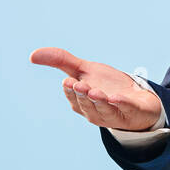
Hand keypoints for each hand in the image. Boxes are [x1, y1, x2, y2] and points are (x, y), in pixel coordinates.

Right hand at [29, 47, 163, 130]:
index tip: (68, 81)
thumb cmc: (106, 86)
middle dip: (83, 96)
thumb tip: (32, 55)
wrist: (137, 97)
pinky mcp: (133, 111)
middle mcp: (96, 112)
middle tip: (80, 85)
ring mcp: (115, 114)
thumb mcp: (84, 70)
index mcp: (82, 104)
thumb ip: (60, 61)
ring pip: (105, 109)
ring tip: (95, 91)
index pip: (74, 99)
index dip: (71, 91)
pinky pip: (127, 109)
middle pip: (88, 105)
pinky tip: (117, 98)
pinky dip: (122, 104)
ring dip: (100, 101)